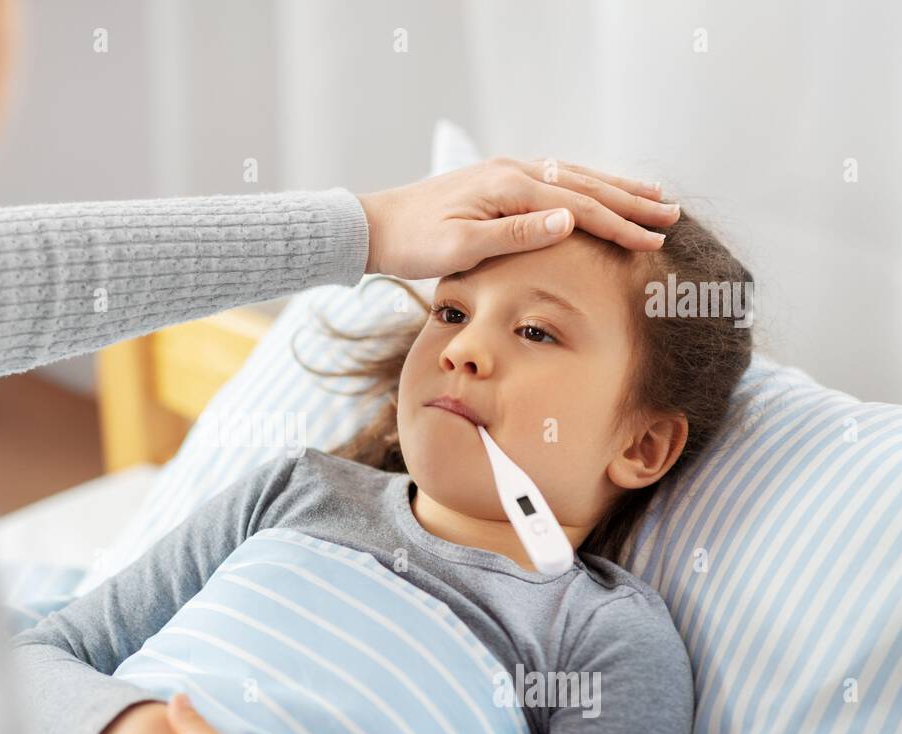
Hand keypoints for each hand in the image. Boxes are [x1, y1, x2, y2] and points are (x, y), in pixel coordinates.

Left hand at [357, 156, 680, 278]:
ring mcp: (505, 173)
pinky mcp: (497, 181)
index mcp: (509, 187)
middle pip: (585, 186)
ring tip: (651, 197)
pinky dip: (584, 187)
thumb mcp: (462, 248)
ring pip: (574, 178)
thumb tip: (570, 220)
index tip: (654, 239)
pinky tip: (596, 191)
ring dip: (614, 189)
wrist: (375, 227)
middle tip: (672, 214)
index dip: (620, 225)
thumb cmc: (414, 244)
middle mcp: (513, 171)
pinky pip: (554, 180)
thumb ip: (517, 234)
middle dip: (631, 202)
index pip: (579, 207)